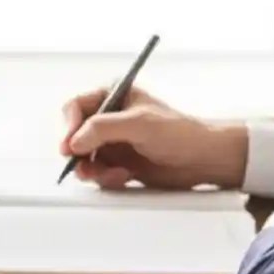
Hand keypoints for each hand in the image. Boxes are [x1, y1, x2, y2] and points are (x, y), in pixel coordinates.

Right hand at [59, 86, 247, 189]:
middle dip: (80, 153)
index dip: (69, 126)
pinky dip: (107, 178)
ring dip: (94, 169)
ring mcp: (116, 142)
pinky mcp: (121, 163)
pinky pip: (100, 173)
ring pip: (85, 158)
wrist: (203, 159)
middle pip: (76, 135)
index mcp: (116, 95)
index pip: (77, 107)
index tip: (69, 146)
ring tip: (113, 173)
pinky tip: (124, 177)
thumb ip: (102, 128)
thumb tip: (75, 141)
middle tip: (84, 166)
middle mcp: (112, 118)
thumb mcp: (138, 124)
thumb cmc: (180, 132)